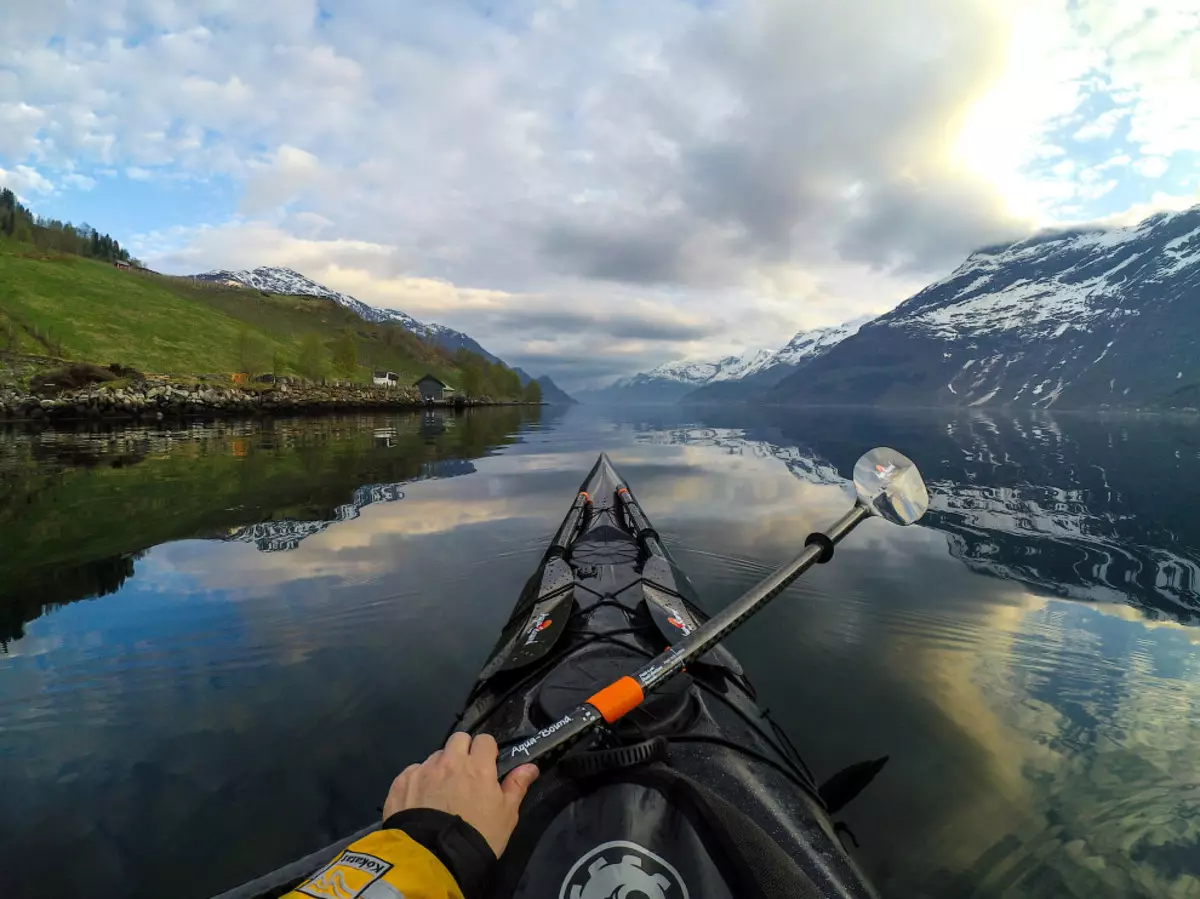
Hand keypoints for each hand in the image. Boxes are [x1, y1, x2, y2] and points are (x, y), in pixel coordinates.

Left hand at [382, 732, 539, 856]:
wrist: (434, 858)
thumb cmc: (477, 836)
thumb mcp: (506, 815)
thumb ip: (517, 786)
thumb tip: (530, 766)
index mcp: (478, 766)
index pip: (484, 740)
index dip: (486, 751)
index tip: (486, 766)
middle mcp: (449, 762)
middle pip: (457, 739)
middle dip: (463, 751)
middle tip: (464, 774)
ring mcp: (423, 771)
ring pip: (435, 756)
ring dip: (440, 767)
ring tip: (440, 792)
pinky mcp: (401, 783)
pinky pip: (412, 772)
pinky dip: (418, 781)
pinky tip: (420, 800)